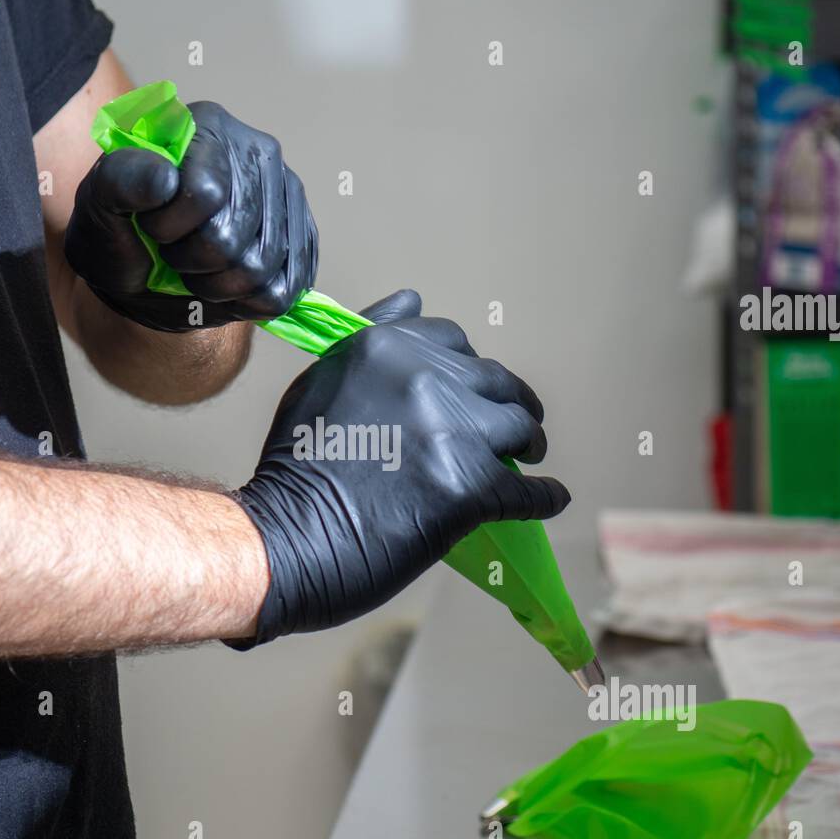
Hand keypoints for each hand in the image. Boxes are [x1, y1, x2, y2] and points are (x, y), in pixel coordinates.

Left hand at [64, 101, 317, 331]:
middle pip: (233, 239)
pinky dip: (250, 301)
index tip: (152, 231)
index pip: (205, 194)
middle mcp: (257, 151)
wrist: (145, 273)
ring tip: (200, 271)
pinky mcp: (303, 232)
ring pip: (261, 268)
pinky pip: (287, 286)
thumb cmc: (121, 234)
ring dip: (220, 287)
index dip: (170, 230)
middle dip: (194, 265)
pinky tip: (229, 287)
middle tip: (176, 257)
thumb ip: (120, 182)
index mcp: (207, 127)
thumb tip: (164, 179)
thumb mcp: (98, 206)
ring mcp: (287, 192)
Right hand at [232, 290, 569, 644]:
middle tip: (512, 429)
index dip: (467, 371)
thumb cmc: (294, 468)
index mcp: (385, 347)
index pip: (453, 342)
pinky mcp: (469, 488)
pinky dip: (546, 497)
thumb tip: (414, 299)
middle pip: (495, 381)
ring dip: (528, 443)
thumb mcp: (320, 381)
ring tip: (526, 459)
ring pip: (519, 427)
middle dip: (508, 403)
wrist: (287, 539)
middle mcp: (424, 379)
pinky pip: (529, 490)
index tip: (469, 393)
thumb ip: (371, 336)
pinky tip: (552, 499)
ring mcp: (451, 433)